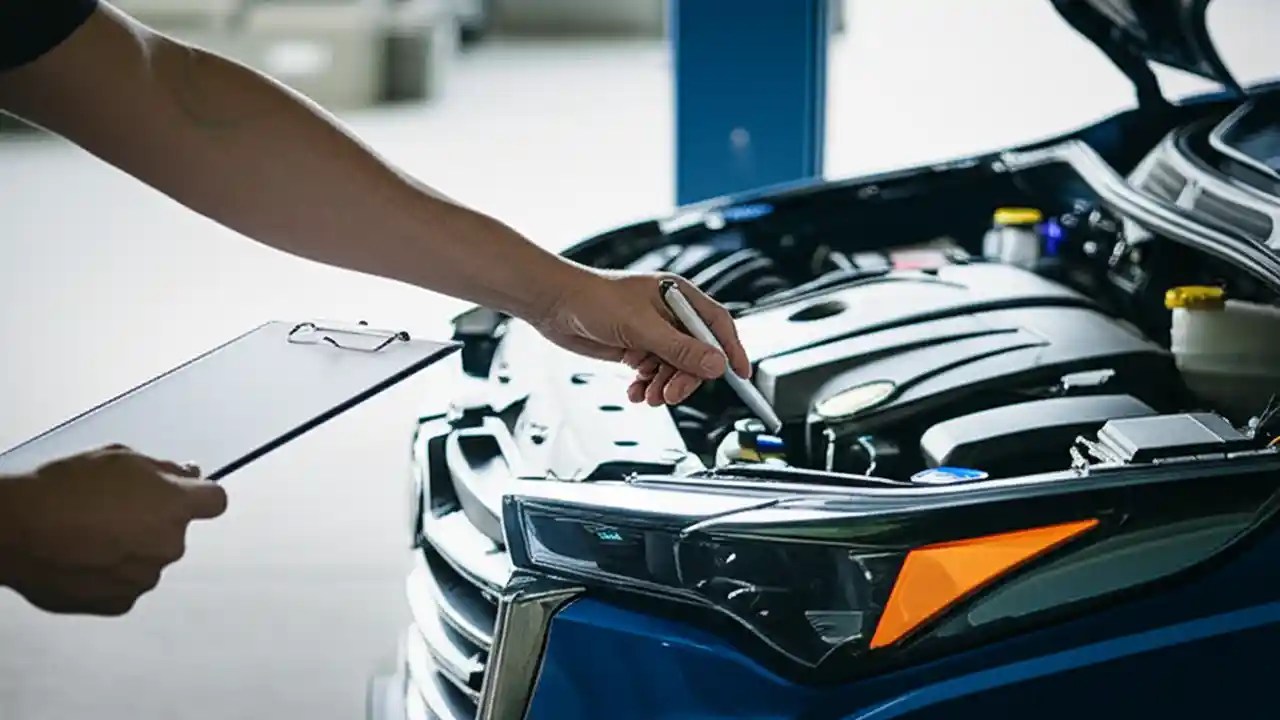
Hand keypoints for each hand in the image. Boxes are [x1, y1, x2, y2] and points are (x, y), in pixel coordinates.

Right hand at [0, 445, 226, 615]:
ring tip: (89, 536)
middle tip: (113, 512)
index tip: (187, 495)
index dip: (200, 496)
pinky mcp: (121, 602)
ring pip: (149, 559)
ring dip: (131, 550)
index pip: (215, 501)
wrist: (16, 532)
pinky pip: (127, 585)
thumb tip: (189, 473)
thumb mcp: (119, 458)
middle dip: (154, 522)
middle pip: (174, 531)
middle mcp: (169, 544)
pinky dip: (112, 575)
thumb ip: (164, 468)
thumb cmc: (63, 489)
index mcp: (174, 504)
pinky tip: (84, 559)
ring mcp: (146, 576)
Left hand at [532, 269, 751, 404]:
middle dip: (686, 377)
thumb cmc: (592, 298)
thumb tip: (714, 363)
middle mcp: (669, 314)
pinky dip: (647, 385)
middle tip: (672, 394)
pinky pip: (653, 372)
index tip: (741, 374)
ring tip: (649, 395)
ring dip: (664, 385)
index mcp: (678, 296)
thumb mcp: (641, 327)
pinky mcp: (635, 347)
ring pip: (674, 367)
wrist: (554, 304)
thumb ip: (679, 348)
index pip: (716, 324)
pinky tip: (636, 391)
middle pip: (696, 353)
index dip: (731, 349)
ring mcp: (652, 332)